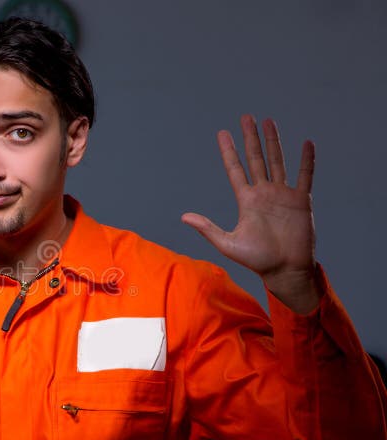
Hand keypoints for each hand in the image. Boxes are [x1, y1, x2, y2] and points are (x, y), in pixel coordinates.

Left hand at [181, 115, 319, 312]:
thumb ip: (207, 228)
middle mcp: (264, 193)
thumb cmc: (257, 259)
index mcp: (246, 200)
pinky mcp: (301, 200)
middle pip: (256, 159)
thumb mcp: (227, 243)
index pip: (235, 169)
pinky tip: (306, 143)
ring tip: (268, 121)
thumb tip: (183, 216)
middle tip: (246, 117)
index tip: (222, 133)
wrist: (285, 270)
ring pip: (277, 161)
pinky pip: (304, 176)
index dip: (229, 151)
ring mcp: (283, 195)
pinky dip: (306, 160)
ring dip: (273, 141)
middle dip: (250, 138)